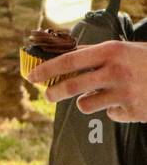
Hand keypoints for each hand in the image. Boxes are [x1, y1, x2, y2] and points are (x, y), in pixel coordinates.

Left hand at [26, 41, 146, 122]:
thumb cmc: (146, 60)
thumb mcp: (122, 49)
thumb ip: (93, 53)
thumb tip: (62, 53)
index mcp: (111, 52)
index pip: (68, 61)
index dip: (46, 69)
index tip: (30, 76)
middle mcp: (116, 72)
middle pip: (71, 87)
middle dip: (53, 93)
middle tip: (48, 95)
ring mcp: (126, 93)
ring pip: (86, 105)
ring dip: (86, 102)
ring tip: (99, 95)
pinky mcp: (135, 112)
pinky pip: (110, 115)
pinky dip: (114, 111)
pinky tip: (126, 102)